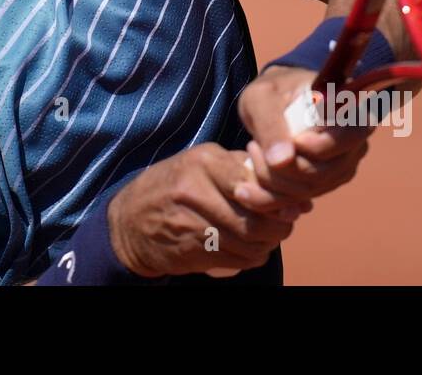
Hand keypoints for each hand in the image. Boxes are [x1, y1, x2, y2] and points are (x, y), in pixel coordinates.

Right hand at [107, 143, 311, 277]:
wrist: (129, 222)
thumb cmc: (172, 185)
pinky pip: (237, 259)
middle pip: (256, 216)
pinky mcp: (192, 251)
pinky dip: (253, 257)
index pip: (255, 181)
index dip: (279, 196)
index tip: (291, 200)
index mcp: (203, 161)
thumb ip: (238, 166)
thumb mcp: (199, 162)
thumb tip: (287, 180)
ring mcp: (192, 224)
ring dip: (268, 242)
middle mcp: (196, 191)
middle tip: (286, 221)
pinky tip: (251, 248)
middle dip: (279, 223)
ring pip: (250, 241)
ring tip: (269, 234)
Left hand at [236, 64, 372, 202]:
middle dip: (282, 168)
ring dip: (271, 180)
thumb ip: (271, 124)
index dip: (321, 146)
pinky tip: (245, 191)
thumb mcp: (262, 98)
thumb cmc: (271, 91)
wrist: (273, 103)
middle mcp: (354, 144)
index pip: (350, 136)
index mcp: (350, 111)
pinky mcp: (324, 184)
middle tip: (253, 146)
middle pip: (324, 172)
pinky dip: (269, 199)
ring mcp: (341, 167)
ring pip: (308, 189)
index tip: (294, 140)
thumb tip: (282, 162)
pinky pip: (298, 200)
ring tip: (251, 152)